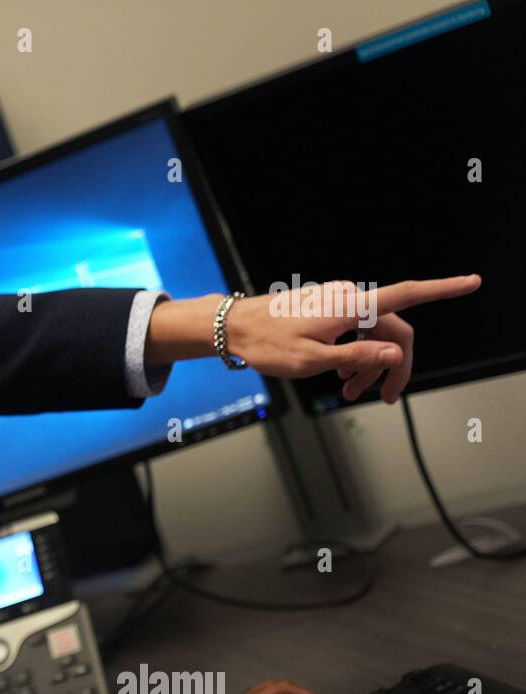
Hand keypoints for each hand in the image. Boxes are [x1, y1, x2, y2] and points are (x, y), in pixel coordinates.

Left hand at [226, 275, 480, 402]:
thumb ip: (356, 356)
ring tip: (350, 390)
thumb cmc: (268, 344)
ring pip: (371, 334)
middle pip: (392, 330)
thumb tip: (396, 353)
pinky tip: (341, 374)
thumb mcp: (312, 360)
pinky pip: (354, 331)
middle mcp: (349, 298)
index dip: (443, 290)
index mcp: (351, 307)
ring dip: (369, 363)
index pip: (407, 296)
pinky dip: (354, 353)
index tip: (472, 283)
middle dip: (392, 365)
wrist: (234, 328)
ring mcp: (337, 302)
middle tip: (383, 398)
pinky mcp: (327, 309)